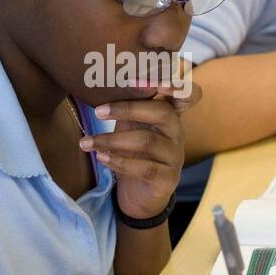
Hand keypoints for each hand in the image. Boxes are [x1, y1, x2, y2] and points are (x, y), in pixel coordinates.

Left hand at [82, 73, 199, 220]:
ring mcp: (175, 157)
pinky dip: (119, 161)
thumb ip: (128, 104)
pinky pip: (145, 167)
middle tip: (98, 111)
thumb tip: (102, 80)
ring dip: (112, 140)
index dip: (177, 85)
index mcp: (170, 115)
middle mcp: (177, 134)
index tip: (152, 81)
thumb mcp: (130, 125)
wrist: (138, 194)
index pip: (188, 95)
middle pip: (162, 113)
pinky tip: (102, 158)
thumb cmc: (133, 152)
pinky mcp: (168, 179)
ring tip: (86, 142)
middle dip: (128, 109)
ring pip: (148, 142)